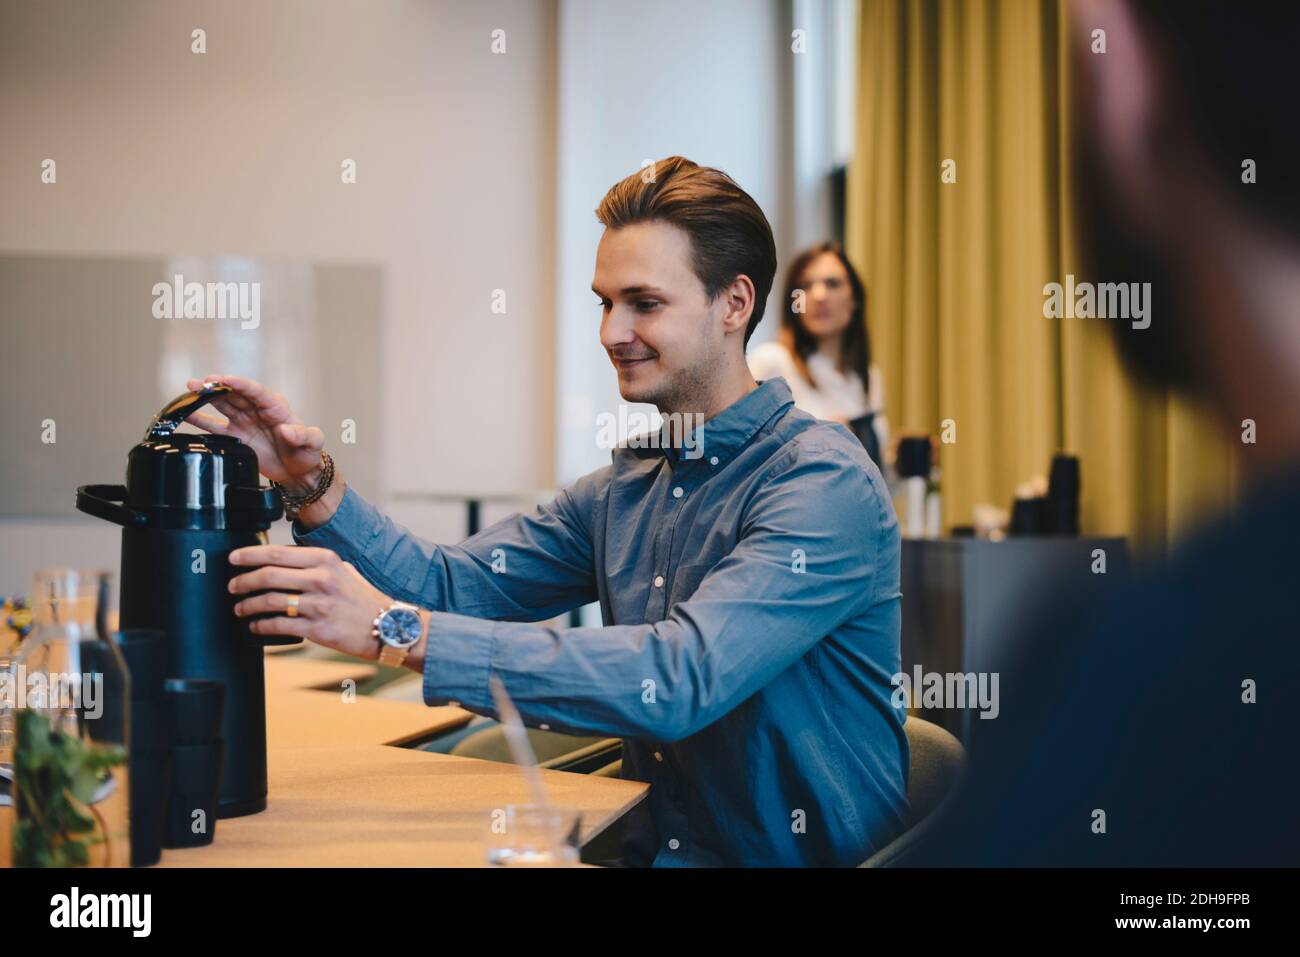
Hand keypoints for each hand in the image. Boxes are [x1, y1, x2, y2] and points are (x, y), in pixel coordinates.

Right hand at [183, 373, 324, 492]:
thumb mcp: (313, 443)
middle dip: (219, 386)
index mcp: (276, 407)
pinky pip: (215, 425)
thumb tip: (287, 430)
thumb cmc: (308, 453)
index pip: (257, 392)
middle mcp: (257, 410)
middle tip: (202, 381)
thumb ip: (304, 435)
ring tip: (190, 387)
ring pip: (222, 405)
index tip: (226, 380)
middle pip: (235, 395)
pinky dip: (200, 419)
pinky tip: (186, 412)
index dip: (241, 385)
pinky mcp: (235, 436)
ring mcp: (244, 422)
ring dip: (206, 396)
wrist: (299, 472)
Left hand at [229, 543, 410, 659]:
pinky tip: (254, 626)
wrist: (386, 626)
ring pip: (270, 601)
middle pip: (268, 575)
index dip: (249, 555)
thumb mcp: (342, 570)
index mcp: (325, 560)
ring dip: (248, 605)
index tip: (234, 558)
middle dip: (243, 580)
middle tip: (232, 586)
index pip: (277, 553)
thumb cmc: (362, 598)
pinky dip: (261, 626)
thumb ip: (314, 563)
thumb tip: (279, 561)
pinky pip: (278, 625)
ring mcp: (319, 604)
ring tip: (239, 608)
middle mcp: (321, 579)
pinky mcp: (317, 628)